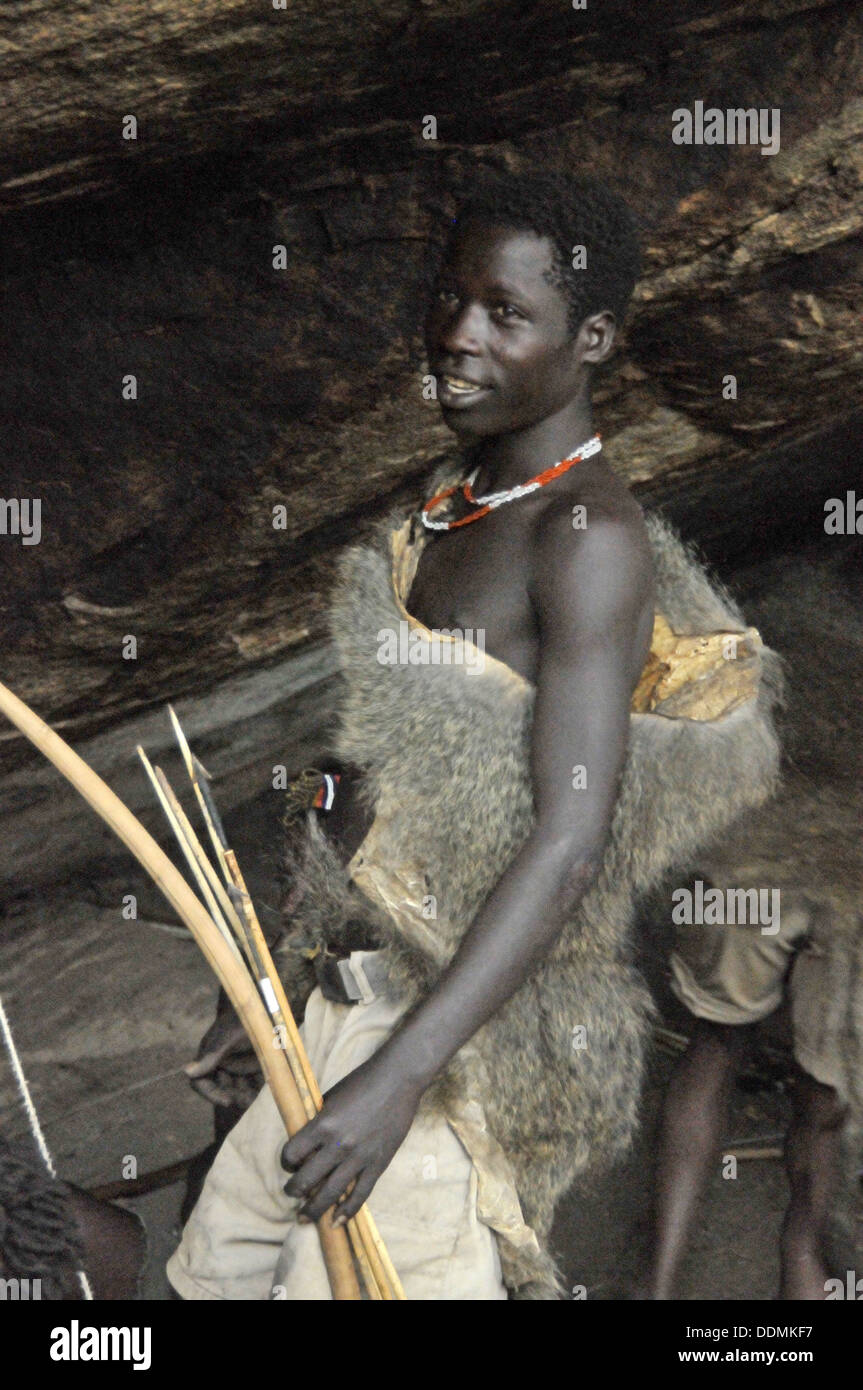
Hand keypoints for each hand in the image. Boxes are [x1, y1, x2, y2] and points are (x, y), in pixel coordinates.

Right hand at [184, 1012, 260, 1109]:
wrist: (266, 1004)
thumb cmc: (244, 1017)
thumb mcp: (229, 1037)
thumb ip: (211, 1055)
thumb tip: (187, 1072)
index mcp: (210, 1054)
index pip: (201, 1081)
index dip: (211, 1094)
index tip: (228, 1101)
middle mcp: (222, 1061)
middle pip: (222, 1088)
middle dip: (233, 1095)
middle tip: (249, 1098)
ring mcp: (239, 1063)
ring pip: (238, 1088)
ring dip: (246, 1095)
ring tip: (257, 1095)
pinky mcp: (255, 1063)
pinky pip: (253, 1082)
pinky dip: (257, 1087)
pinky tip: (267, 1087)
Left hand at [281, 1054, 420, 1225]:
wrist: (398, 1079)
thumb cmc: (362, 1082)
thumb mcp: (331, 1097)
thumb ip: (319, 1121)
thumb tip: (306, 1144)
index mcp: (322, 1124)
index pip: (292, 1154)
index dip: (287, 1163)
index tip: (290, 1166)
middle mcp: (338, 1144)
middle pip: (306, 1180)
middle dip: (294, 1191)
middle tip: (292, 1195)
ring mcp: (359, 1157)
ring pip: (330, 1194)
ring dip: (314, 1210)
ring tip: (304, 1218)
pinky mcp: (378, 1163)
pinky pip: (360, 1194)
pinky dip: (347, 1211)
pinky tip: (337, 1221)